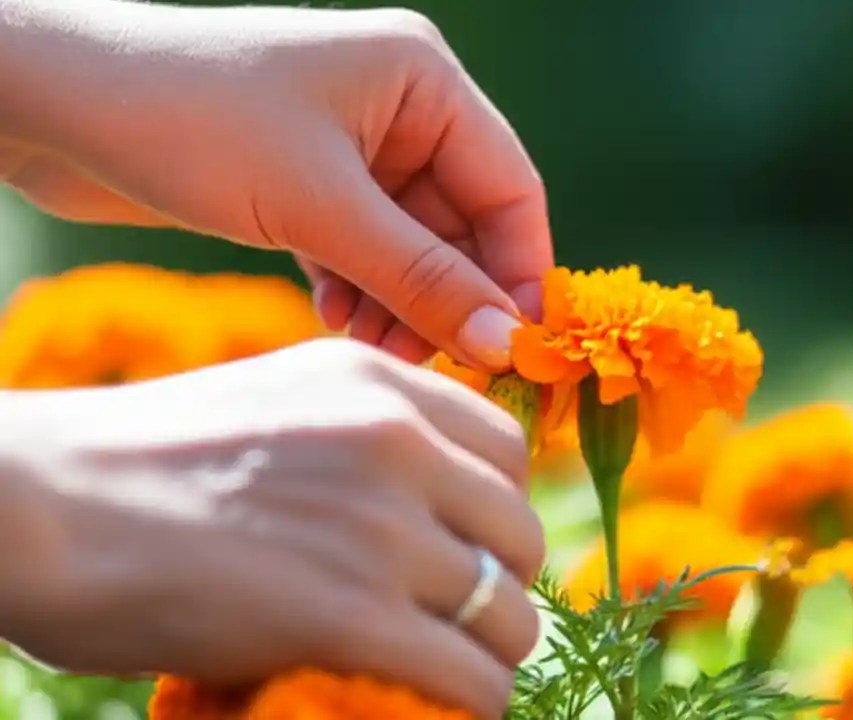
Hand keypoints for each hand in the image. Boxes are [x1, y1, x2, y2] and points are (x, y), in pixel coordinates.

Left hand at [0, 1, 551, 367]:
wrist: (51, 99)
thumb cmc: (188, 120)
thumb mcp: (317, 206)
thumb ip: (420, 279)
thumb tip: (505, 345)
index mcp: (423, 79)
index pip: (510, 188)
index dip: (519, 273)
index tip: (514, 351)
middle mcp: (399, 107)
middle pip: (463, 224)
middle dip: (448, 297)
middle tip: (431, 365)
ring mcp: (352, 144)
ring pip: (412, 245)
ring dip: (400, 303)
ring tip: (367, 346)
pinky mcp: (308, 180)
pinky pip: (364, 247)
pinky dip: (358, 288)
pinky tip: (333, 318)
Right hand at [0, 339, 543, 718]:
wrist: (44, 506)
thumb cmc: (141, 465)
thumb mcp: (275, 403)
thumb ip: (360, 434)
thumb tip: (427, 501)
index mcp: (378, 383)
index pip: (511, 448)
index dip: (501, 509)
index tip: (477, 548)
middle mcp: (396, 442)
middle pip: (521, 532)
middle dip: (504, 584)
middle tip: (464, 620)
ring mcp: (381, 528)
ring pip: (509, 611)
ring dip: (492, 652)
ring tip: (456, 670)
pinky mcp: (353, 614)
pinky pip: (468, 674)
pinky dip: (473, 700)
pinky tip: (449, 708)